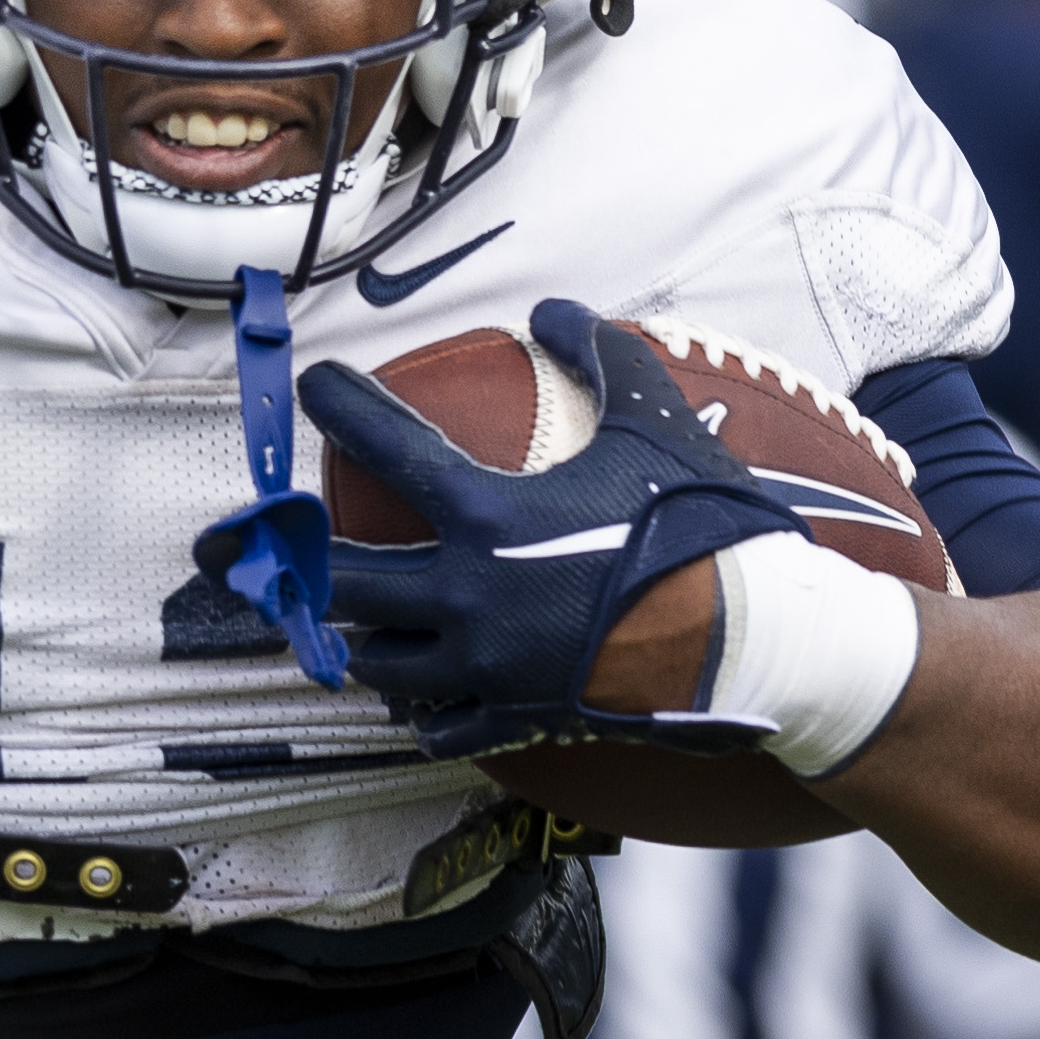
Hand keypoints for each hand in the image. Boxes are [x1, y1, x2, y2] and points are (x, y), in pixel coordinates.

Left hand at [304, 298, 812, 760]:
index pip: (388, 446)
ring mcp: (486, 665)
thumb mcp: (655, 425)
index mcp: (488, 516)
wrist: (748, 641)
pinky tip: (421, 699)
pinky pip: (437, 727)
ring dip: (361, 639)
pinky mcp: (514, 717)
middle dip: (309, 562)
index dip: (341, 405)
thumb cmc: (699, 529)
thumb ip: (601, 356)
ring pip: (377, 663)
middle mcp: (468, 595)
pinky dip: (420, 713)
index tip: (314, 385)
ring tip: (359, 624)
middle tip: (292, 548)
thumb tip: (556, 310)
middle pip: (345, 583)